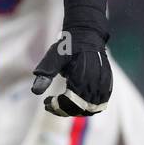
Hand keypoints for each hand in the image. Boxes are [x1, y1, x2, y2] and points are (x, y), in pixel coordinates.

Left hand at [32, 0, 111, 116]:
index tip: (47, 102)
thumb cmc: (67, 47)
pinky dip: (89, 106)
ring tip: (63, 102)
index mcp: (81, 78)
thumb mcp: (53, 58)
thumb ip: (46, 74)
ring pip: (92, 109)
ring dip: (76, 109)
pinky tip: (76, 100)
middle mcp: (95, 83)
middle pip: (80, 109)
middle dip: (64, 110)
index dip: (57, 107)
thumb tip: (35, 91)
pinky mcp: (108, 84)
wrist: (87, 35)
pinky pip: (101, 103)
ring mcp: (104, 85)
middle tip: (52, 104)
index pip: (70, 105)